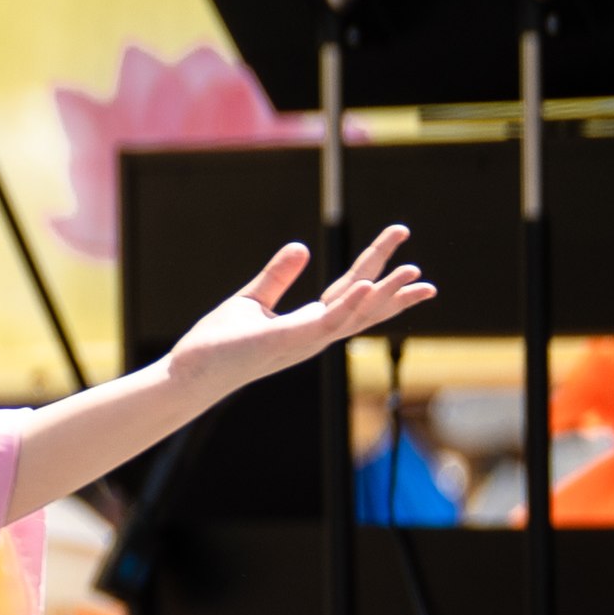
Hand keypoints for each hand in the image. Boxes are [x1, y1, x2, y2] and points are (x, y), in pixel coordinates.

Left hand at [164, 227, 436, 399]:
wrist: (191, 372)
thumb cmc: (219, 343)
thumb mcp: (253, 300)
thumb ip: (277, 277)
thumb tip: (300, 247)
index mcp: (310, 322)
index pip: (352, 289)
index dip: (377, 265)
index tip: (401, 241)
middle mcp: (316, 334)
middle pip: (365, 303)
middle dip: (395, 284)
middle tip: (423, 266)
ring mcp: (306, 339)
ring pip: (356, 315)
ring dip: (385, 294)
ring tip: (413, 271)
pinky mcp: (288, 340)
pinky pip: (327, 322)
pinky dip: (350, 304)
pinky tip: (369, 286)